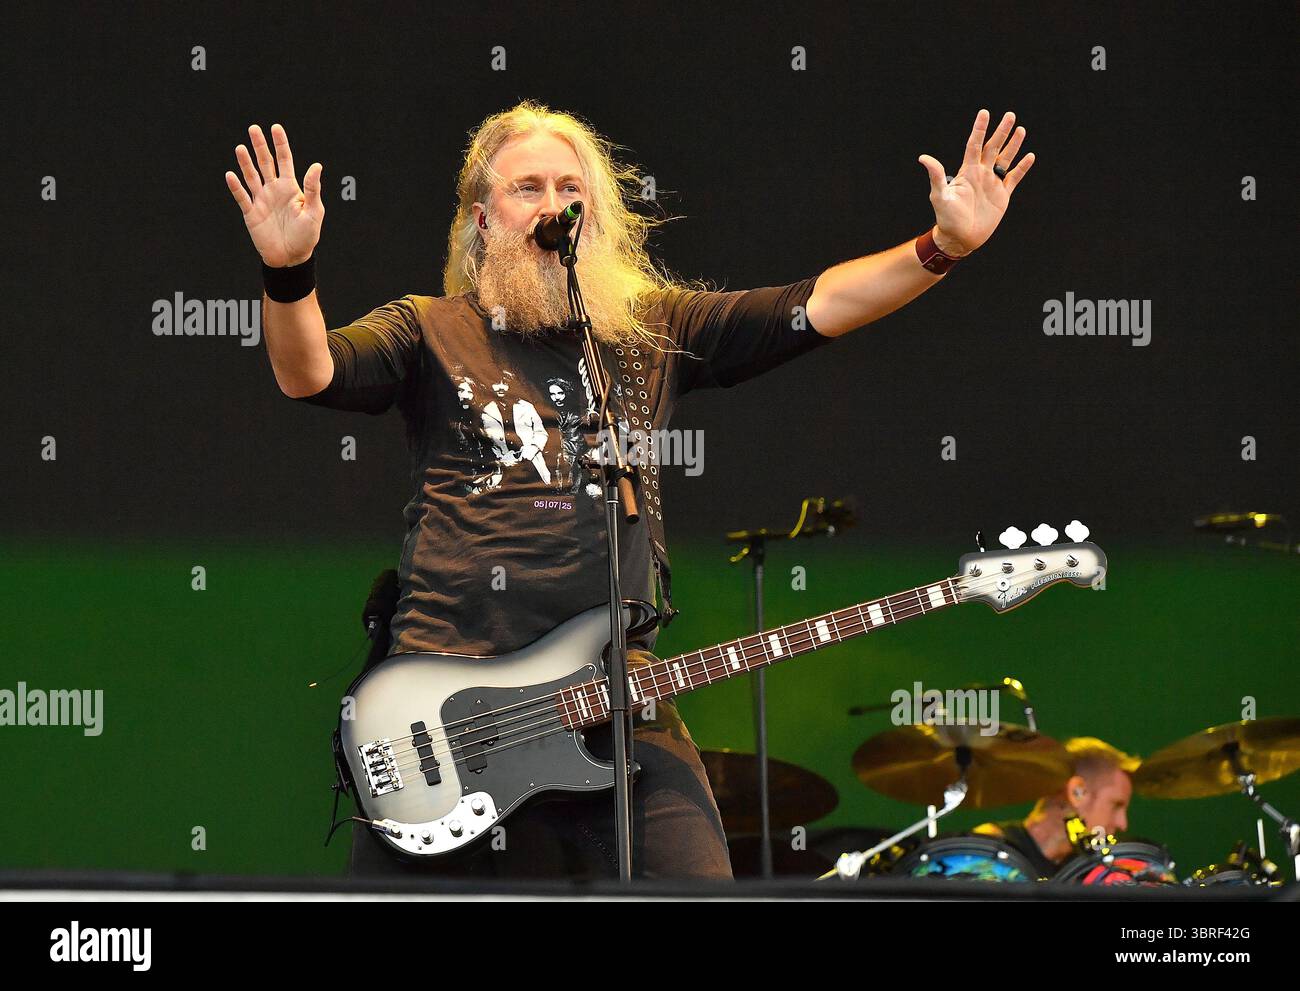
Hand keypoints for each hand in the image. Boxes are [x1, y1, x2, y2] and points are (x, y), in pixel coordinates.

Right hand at [225, 123, 323, 267]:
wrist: (291, 258)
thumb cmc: (307, 236)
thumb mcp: (314, 212)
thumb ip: (312, 189)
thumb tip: (316, 165)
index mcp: (290, 188)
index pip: (284, 161)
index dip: (280, 144)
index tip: (276, 127)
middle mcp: (274, 190)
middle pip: (265, 163)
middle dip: (260, 146)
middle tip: (254, 128)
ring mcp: (261, 200)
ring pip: (251, 176)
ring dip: (245, 162)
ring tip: (241, 147)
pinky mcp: (251, 213)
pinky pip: (242, 197)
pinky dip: (236, 187)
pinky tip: (230, 175)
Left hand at [918, 109, 1034, 256]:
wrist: (960, 238)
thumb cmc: (946, 218)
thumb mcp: (940, 196)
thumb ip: (936, 176)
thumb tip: (923, 158)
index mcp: (967, 171)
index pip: (974, 145)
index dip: (979, 129)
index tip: (984, 113)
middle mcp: (981, 174)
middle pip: (993, 148)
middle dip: (1001, 131)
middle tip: (1010, 114)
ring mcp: (992, 184)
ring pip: (1005, 159)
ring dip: (1013, 145)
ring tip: (1020, 129)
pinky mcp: (1002, 195)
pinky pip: (1014, 178)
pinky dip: (1022, 168)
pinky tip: (1030, 156)